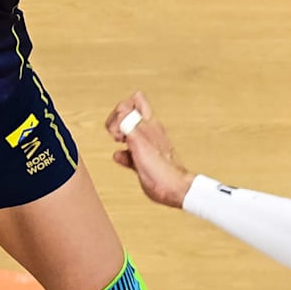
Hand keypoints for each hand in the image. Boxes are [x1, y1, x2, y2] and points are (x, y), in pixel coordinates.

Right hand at [105, 91, 194, 207]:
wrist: (173, 189)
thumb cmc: (161, 169)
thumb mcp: (140, 142)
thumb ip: (129, 125)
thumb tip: (120, 112)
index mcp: (149, 124)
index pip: (135, 100)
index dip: (121, 110)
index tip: (119, 126)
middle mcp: (149, 131)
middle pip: (129, 112)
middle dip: (117, 119)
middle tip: (117, 133)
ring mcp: (147, 144)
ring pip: (128, 131)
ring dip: (119, 135)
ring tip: (119, 142)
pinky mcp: (143, 159)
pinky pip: (129, 151)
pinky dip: (122, 153)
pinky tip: (122, 158)